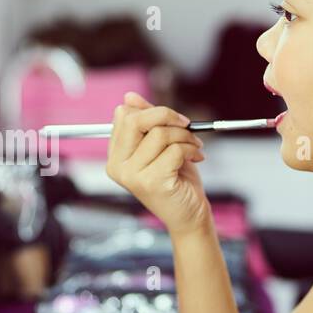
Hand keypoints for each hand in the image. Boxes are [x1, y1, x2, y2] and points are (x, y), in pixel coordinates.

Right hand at [104, 91, 211, 236]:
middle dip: (167, 116)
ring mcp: (132, 176)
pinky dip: (191, 149)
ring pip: (160, 134)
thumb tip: (129, 97)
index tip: (174, 120)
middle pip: (135, 120)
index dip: (153, 112)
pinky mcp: (152, 183)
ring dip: (186, 136)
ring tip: (194, 146)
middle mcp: (118, 166)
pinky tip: (196, 157)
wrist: (188, 215)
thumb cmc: (175, 180)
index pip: (124, 116)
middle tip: (186, 125)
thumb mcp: (159, 146)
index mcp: (115, 156)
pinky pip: (174, 150)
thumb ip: (145, 121)